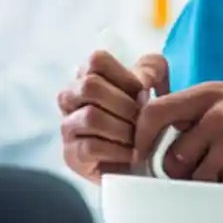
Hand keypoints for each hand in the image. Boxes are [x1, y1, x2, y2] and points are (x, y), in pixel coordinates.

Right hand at [57, 50, 169, 181]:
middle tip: (142, 119)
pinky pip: (91, 147)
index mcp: (87, 75)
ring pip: (91, 117)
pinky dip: (118, 151)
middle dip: (124, 104)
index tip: (142, 92)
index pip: (96, 61)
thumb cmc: (141, 117)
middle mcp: (71, 97)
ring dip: (123, 129)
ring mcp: (68, 126)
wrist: (139, 162)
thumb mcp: (154, 85)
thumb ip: (152, 69)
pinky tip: (132, 154)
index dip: (124, 76)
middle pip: (90, 86)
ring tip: (139, 138)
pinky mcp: (71, 154)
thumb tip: (143, 79)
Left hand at [134, 81, 222, 189]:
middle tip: (195, 173)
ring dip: (204, 181)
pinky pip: (216, 190)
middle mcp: (217, 115)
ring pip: (191, 176)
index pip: (157, 111)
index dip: (142, 136)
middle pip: (170, 152)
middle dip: (176, 170)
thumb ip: (208, 107)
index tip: (142, 152)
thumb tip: (170, 126)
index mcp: (214, 92)